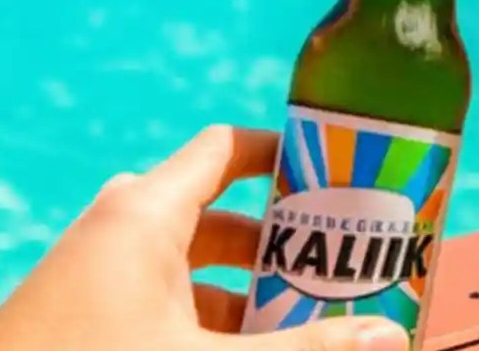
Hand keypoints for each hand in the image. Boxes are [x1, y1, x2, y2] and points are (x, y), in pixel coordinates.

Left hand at [0, 126, 409, 350]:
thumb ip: (302, 349)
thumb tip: (390, 339)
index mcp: (145, 212)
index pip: (227, 148)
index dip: (284, 153)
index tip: (338, 174)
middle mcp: (121, 225)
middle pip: (221, 211)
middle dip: (282, 240)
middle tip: (341, 261)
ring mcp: (100, 266)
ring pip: (194, 260)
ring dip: (248, 286)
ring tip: (306, 314)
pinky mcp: (88, 304)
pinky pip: (164, 290)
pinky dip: (208, 311)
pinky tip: (247, 347)